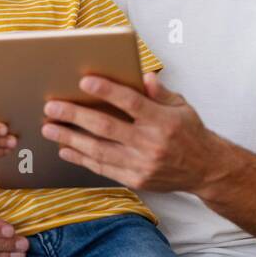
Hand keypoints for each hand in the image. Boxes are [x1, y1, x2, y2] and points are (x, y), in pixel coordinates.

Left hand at [40, 71, 223, 192]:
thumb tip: (142, 75)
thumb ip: (159, 92)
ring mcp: (142, 164)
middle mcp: (151, 143)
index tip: (84, 82)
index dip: (107, 91)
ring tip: (49, 127)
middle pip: (106, 127)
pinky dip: (81, 159)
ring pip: (99, 150)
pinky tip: (65, 149)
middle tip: (52, 106)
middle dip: (75, 116)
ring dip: (70, 138)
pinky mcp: (136, 180)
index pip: (131, 102)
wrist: (206, 170)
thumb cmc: (189, 132)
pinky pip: (103, 169)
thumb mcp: (181, 106)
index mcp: (163, 120)